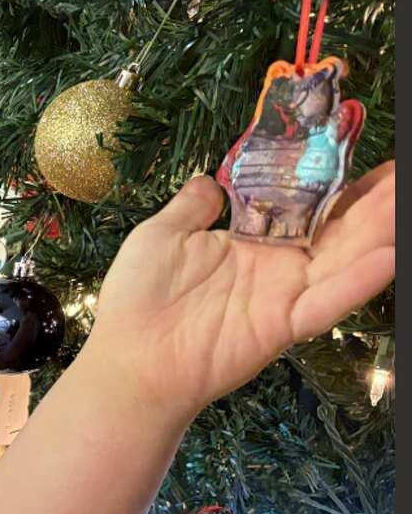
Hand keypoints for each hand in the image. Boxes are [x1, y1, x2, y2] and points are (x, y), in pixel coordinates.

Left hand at [87, 162, 394, 415]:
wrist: (129, 358)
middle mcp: (277, 266)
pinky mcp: (283, 325)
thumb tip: (210, 180)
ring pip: (346, 258)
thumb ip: (192, 207)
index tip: (364, 155)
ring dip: (379, 231)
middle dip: (374, 202)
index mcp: (251, 241)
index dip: (336, 181)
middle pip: (339, 229)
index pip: (305, 206)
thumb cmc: (137, 297)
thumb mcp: (161, 235)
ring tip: (402, 200)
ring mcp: (284, 295)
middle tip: (401, 175)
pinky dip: (358, 281)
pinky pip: (327, 302)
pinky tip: (388, 255)